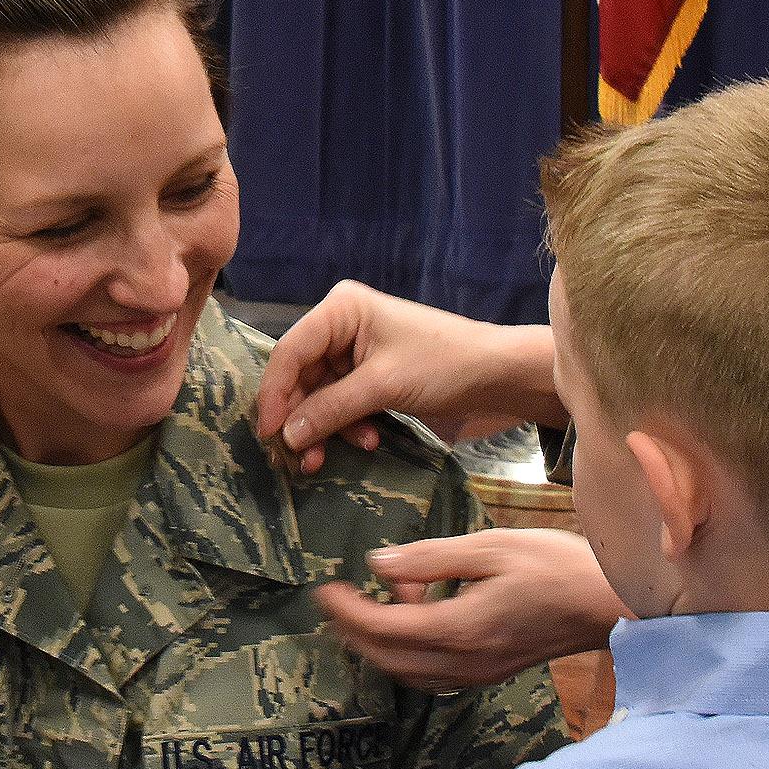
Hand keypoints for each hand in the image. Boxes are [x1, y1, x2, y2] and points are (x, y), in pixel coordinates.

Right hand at [256, 283, 561, 474]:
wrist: (499, 378)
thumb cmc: (444, 366)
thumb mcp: (383, 386)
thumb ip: (330, 408)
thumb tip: (286, 436)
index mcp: (341, 309)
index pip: (290, 352)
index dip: (275, 394)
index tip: (269, 434)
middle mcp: (342, 326)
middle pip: (301, 377)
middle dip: (301, 418)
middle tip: (297, 459)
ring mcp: (356, 353)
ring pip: (319, 396)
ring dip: (324, 428)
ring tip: (327, 459)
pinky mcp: (371, 378)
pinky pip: (342, 404)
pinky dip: (347, 426)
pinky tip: (369, 440)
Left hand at [314, 528, 624, 692]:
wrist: (607, 605)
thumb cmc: (556, 567)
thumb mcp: (491, 547)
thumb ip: (430, 559)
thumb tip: (379, 565)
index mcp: (458, 629)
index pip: (382, 630)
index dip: (347, 612)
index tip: (324, 590)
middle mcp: (462, 662)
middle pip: (386, 660)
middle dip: (353, 633)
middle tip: (335, 601)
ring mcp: (476, 673)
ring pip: (406, 671)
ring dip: (381, 644)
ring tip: (384, 599)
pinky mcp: (488, 672)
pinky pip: (432, 673)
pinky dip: (410, 650)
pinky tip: (421, 614)